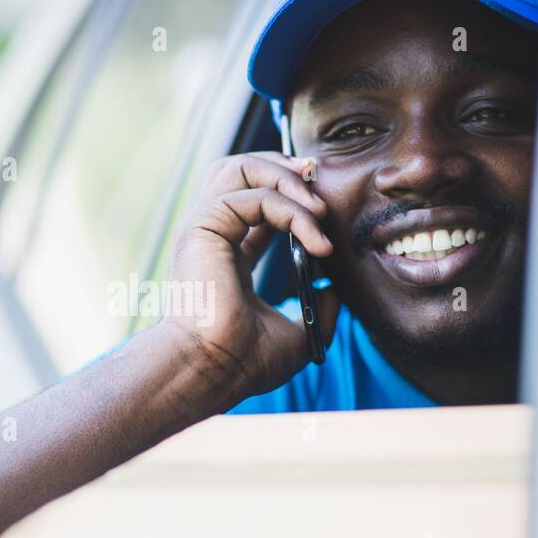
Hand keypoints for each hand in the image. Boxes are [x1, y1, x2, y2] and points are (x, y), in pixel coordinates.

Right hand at [161, 151, 341, 400]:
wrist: (215, 370)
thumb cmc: (244, 361)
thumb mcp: (296, 333)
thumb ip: (316, 310)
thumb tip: (333, 291)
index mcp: (227, 251)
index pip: (257, 200)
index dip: (291, 192)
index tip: (325, 206)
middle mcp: (213, 233)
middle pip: (242, 169)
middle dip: (285, 167)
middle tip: (319, 181)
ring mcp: (204, 226)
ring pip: (242, 167)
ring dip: (287, 178)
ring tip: (319, 206)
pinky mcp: (204, 226)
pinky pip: (256, 197)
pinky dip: (293, 211)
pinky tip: (316, 239)